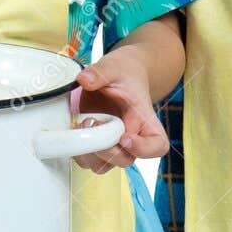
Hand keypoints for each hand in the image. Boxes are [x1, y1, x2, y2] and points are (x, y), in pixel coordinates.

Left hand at [72, 50, 169, 173]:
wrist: (118, 75)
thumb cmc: (124, 74)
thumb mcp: (114, 67)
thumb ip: (101, 72)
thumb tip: (85, 80)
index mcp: (144, 119)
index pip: (156, 145)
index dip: (143, 148)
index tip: (125, 137)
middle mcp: (132, 137)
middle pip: (125, 160)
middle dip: (106, 148)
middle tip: (95, 123)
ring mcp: (113, 144)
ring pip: (103, 165)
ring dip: (89, 152)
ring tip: (83, 123)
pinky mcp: (97, 145)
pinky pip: (88, 160)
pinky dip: (78, 150)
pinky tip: (75, 129)